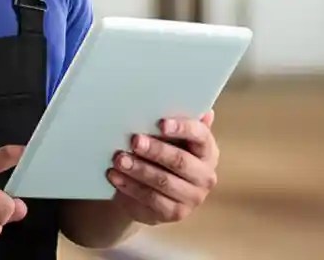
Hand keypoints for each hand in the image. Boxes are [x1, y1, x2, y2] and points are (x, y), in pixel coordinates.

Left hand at [106, 110, 219, 224]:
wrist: (156, 192)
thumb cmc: (166, 156)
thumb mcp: (173, 140)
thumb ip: (181, 124)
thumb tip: (204, 109)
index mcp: (208, 151)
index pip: (200, 136)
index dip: (182, 128)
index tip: (161, 123)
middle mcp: (205, 176)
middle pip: (180, 161)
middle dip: (155, 150)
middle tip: (134, 141)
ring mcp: (192, 197)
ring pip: (163, 181)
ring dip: (138, 169)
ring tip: (119, 158)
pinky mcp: (174, 213)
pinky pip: (150, 199)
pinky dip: (130, 187)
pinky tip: (115, 176)